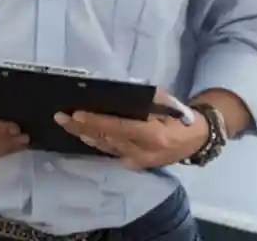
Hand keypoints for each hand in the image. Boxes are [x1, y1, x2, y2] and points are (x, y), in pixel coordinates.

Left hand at [54, 89, 207, 169]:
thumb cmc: (179, 116)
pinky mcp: (134, 164)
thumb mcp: (166, 101)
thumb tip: (115, 93)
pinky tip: (82, 134)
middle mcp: (142, 152)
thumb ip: (143, 99)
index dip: (95, 122)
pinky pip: (110, 152)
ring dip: (83, 135)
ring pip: (104, 147)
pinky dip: (94, 142)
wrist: (196, 140)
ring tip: (65, 123)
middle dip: (80, 128)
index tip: (76, 114)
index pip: (117, 127)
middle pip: (105, 139)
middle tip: (60, 117)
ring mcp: (137, 161)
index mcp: (152, 135)